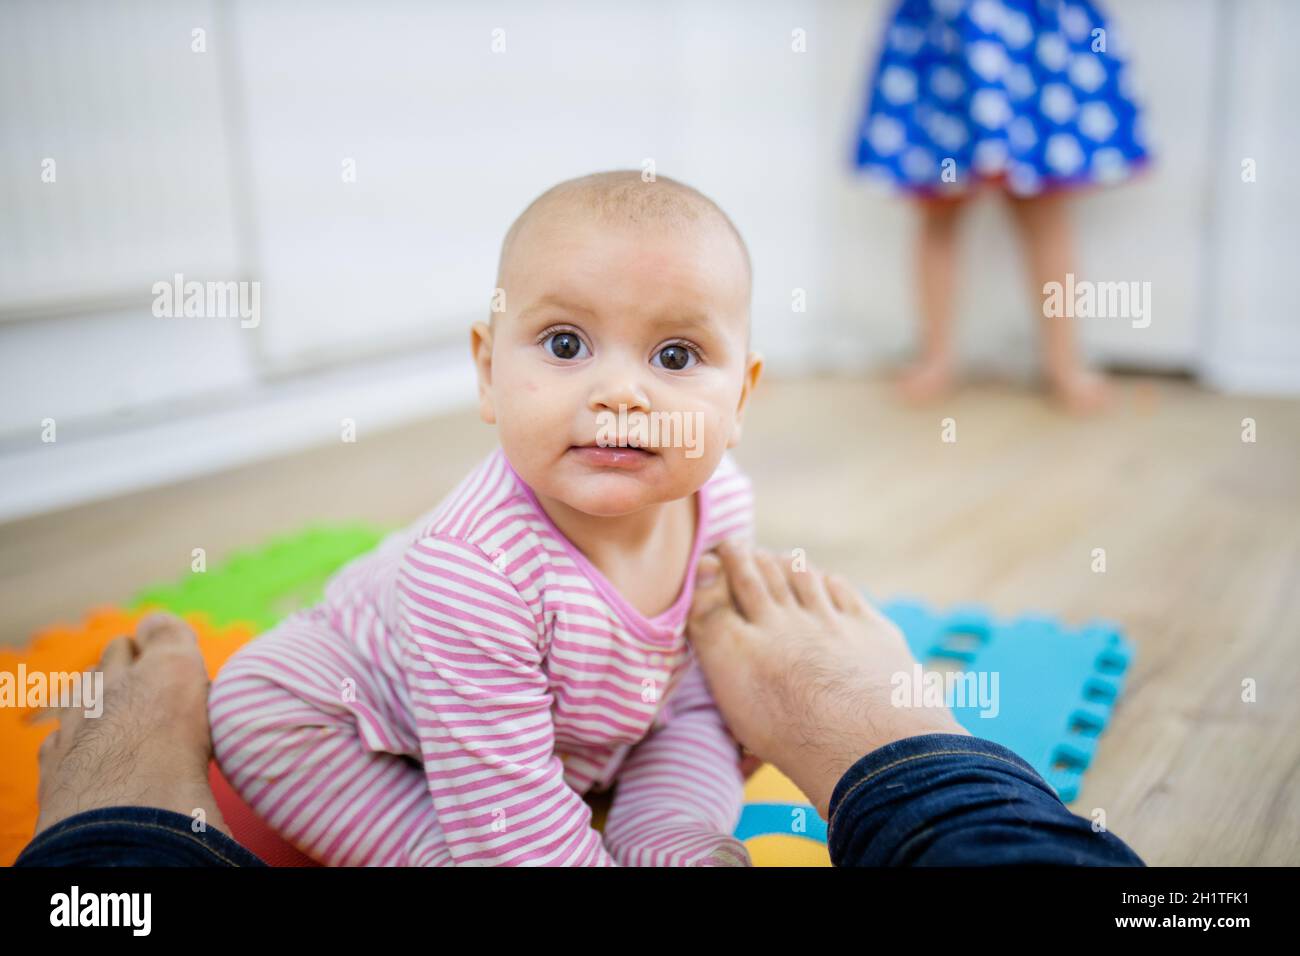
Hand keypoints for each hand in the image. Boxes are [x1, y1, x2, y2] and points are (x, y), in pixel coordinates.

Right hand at [687, 541, 966, 819]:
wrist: (867, 743)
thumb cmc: (794, 738)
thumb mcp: (731, 701)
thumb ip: (713, 641)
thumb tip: (701, 610)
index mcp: (741, 647)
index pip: (715, 597)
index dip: (709, 572)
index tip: (707, 559)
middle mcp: (782, 624)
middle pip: (756, 577)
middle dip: (740, 557)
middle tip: (732, 545)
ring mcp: (829, 622)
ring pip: (801, 576)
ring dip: (785, 563)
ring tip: (778, 556)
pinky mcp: (869, 627)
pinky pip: (843, 592)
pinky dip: (829, 582)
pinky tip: (827, 580)